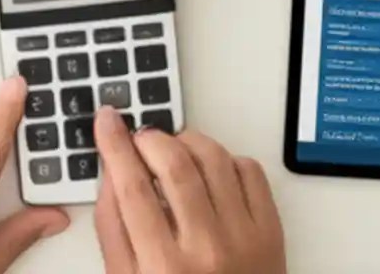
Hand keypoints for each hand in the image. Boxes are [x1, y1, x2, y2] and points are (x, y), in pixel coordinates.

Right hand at [93, 107, 286, 273]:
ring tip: (173, 150)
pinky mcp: (272, 231)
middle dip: (150, 138)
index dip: (114, 144)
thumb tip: (111, 174)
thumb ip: (114, 229)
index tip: (107, 120)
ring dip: (188, 141)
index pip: (131, 185)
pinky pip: (250, 171)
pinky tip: (210, 172)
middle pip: (174, 163)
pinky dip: (226, 159)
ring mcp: (245, 237)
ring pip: (215, 158)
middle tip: (139, 138)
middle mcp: (206, 248)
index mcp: (162, 266)